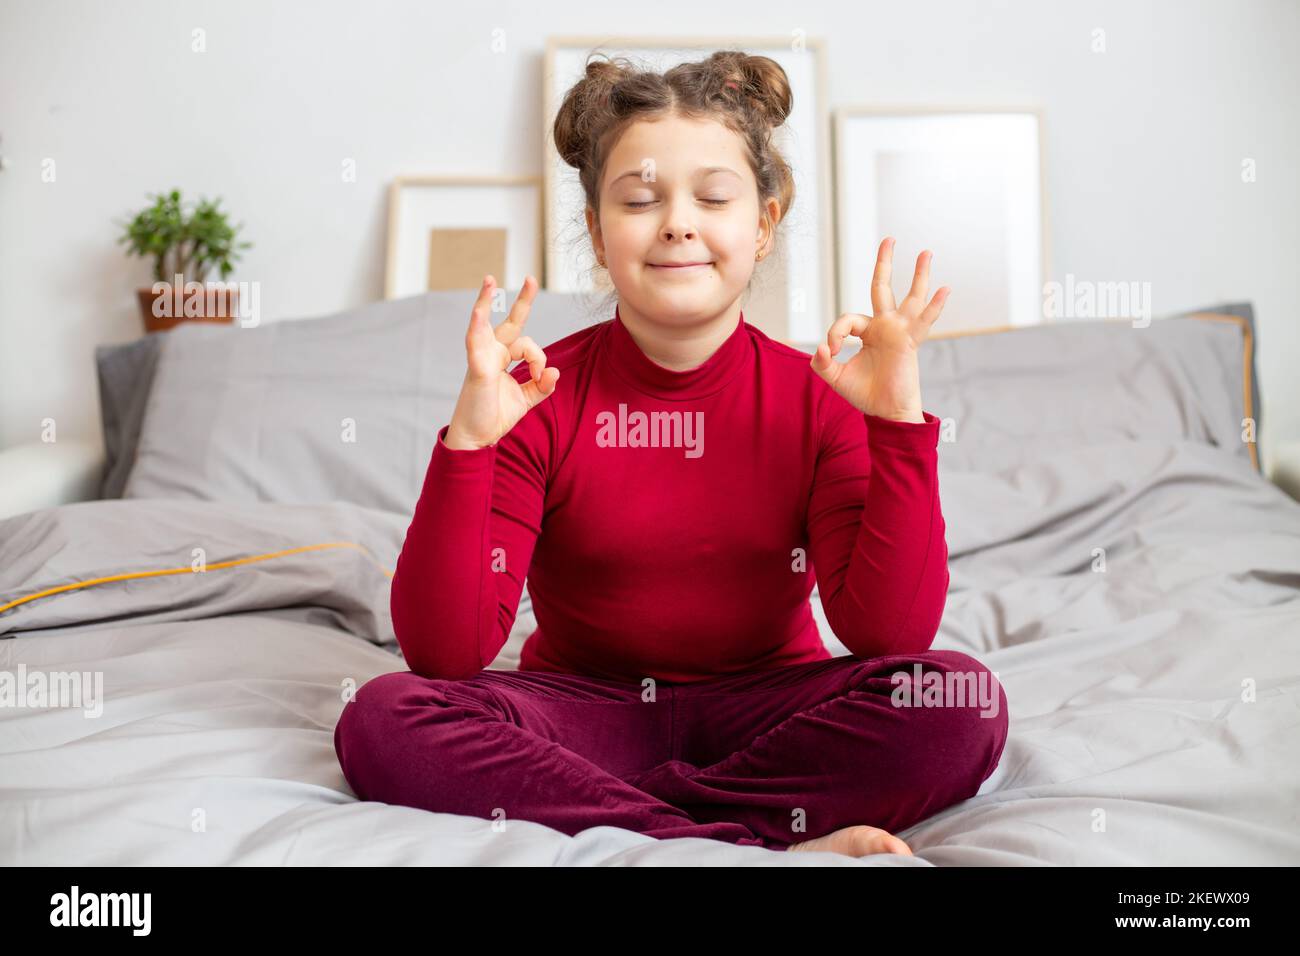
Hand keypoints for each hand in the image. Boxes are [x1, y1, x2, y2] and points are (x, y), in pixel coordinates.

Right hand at [444, 274, 559, 449]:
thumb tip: (555, 371)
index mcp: (504, 359)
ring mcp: (482, 358)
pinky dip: (476, 326)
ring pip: (488, 325)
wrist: (477, 438)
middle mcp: (492, 353)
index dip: (539, 358)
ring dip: (486, 300)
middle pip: (510, 322)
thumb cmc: (495, 415)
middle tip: (531, 278)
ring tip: (490, 280)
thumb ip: (542, 385)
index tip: (542, 377)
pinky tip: (477, 311)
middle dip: (522, 300)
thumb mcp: (526, 399)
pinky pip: (474, 343)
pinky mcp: (475, 368)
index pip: (527, 344)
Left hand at [811, 237, 948, 421]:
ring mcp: (900, 331)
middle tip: (889, 239)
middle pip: (882, 287)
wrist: (886, 412)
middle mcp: (885, 326)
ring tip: (926, 252)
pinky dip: (935, 306)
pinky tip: (945, 289)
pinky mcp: (911, 342)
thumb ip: (822, 362)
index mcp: (867, 332)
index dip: (835, 332)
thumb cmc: (864, 394)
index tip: (832, 350)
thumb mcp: (835, 377)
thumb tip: (823, 347)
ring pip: (910, 297)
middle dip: (884, 263)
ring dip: (919, 274)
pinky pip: (924, 321)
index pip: (847, 319)